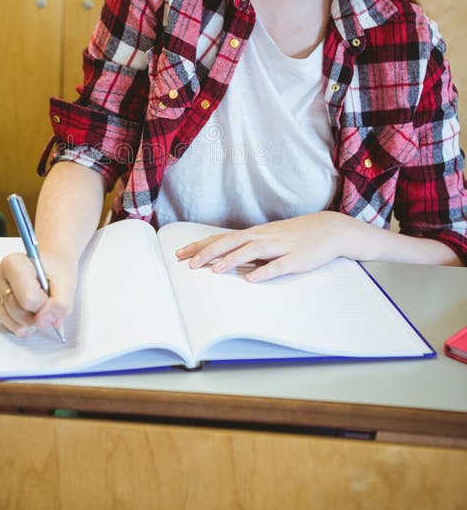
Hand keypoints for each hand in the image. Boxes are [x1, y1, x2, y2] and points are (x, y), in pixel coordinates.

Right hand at [0, 252, 74, 336]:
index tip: (49, 293)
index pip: (28, 298)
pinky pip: (10, 326)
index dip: (45, 303)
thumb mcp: (67, 285)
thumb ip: (60, 304)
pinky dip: (25, 324)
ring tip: (39, 303)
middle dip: (39, 314)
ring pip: (14, 322)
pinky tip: (30, 310)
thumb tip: (43, 321)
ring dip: (32, 321)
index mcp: (12, 263)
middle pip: (19, 312)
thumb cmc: (55, 273)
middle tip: (46, 300)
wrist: (49, 270)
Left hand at [176, 212, 345, 281]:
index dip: (201, 246)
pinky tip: (251, 280)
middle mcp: (264, 237)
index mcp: (255, 234)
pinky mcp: (296, 259)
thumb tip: (224, 257)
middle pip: (231, 242)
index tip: (179, 253)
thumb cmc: (296, 236)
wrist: (330, 229)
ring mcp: (280, 246)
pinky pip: (278, 266)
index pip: (222, 238)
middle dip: (208, 252)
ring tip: (214, 270)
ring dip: (232, 260)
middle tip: (188, 264)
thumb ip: (248, 247)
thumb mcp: (269, 239)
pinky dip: (264, 272)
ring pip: (252, 251)